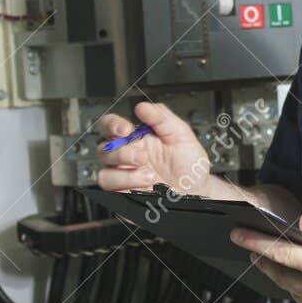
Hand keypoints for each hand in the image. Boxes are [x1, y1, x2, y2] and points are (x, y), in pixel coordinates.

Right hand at [95, 100, 209, 194]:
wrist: (198, 189)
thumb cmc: (189, 163)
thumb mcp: (181, 134)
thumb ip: (162, 118)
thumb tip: (143, 107)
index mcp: (136, 139)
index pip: (110, 126)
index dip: (112, 125)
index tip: (126, 129)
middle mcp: (127, 158)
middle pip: (103, 150)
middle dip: (120, 152)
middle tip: (142, 157)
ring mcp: (126, 177)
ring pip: (105, 174)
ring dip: (125, 174)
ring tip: (150, 175)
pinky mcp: (127, 195)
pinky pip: (114, 194)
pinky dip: (129, 188)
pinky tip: (147, 186)